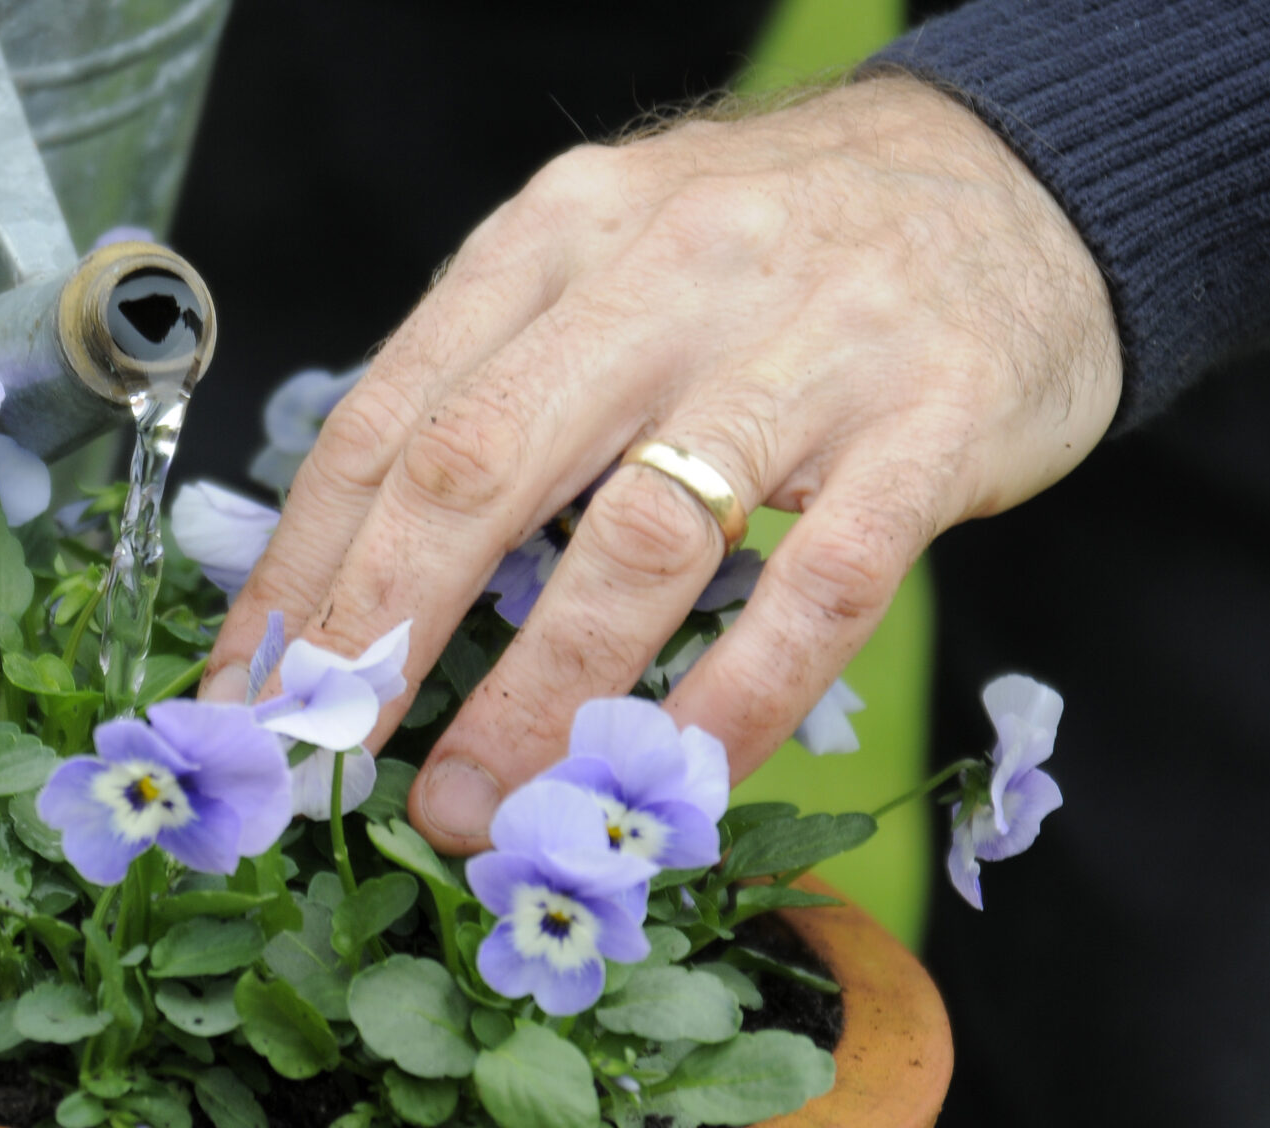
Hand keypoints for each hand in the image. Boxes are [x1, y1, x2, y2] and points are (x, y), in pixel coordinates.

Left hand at [201, 76, 1119, 852]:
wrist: (1023, 178)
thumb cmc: (776, 255)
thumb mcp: (611, 265)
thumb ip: (499, 384)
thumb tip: (360, 574)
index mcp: (556, 235)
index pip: (387, 417)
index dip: (302, 569)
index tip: (247, 690)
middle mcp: (663, 273)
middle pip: (477, 470)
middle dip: (376, 632)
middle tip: (320, 756)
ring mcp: (805, 347)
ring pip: (635, 542)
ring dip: (535, 697)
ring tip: (471, 807)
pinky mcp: (931, 426)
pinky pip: (815, 589)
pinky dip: (733, 701)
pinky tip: (674, 781)